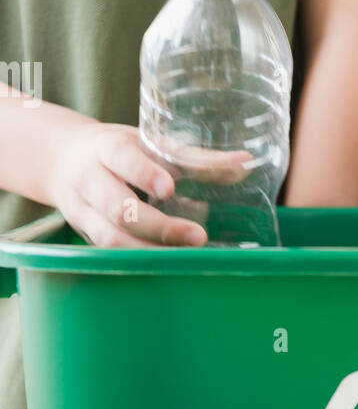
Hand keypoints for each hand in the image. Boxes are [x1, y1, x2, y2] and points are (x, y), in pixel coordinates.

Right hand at [48, 119, 248, 248]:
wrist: (62, 159)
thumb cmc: (119, 150)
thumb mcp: (149, 143)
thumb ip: (195, 158)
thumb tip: (246, 163)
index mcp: (107, 147)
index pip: (122, 158)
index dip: (143, 173)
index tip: (169, 188)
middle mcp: (89, 179)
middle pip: (118, 208)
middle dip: (159, 226)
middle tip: (199, 236)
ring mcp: (82, 210)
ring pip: (110, 238)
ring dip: (149, 251)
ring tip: (186, 257)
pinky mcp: (84, 234)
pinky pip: (109, 253)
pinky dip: (137, 260)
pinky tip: (166, 265)